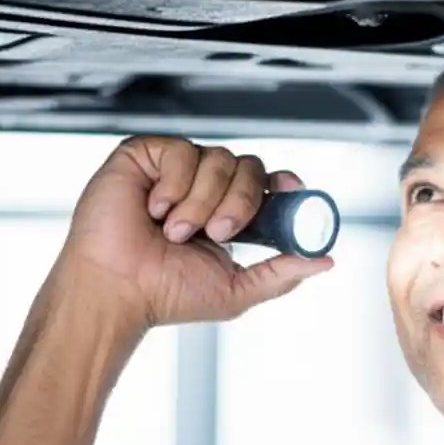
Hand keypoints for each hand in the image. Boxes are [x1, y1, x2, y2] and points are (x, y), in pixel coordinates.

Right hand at [55, 135, 334, 329]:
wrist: (116, 292)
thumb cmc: (165, 294)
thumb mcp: (237, 290)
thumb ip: (282, 273)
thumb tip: (326, 261)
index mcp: (230, 212)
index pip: (268, 181)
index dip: (284, 183)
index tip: (291, 193)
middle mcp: (206, 187)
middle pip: (250, 166)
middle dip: (242, 200)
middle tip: (219, 233)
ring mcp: (177, 170)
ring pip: (219, 158)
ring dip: (202, 201)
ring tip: (175, 232)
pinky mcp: (146, 156)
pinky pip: (182, 150)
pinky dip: (175, 184)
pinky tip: (155, 210)